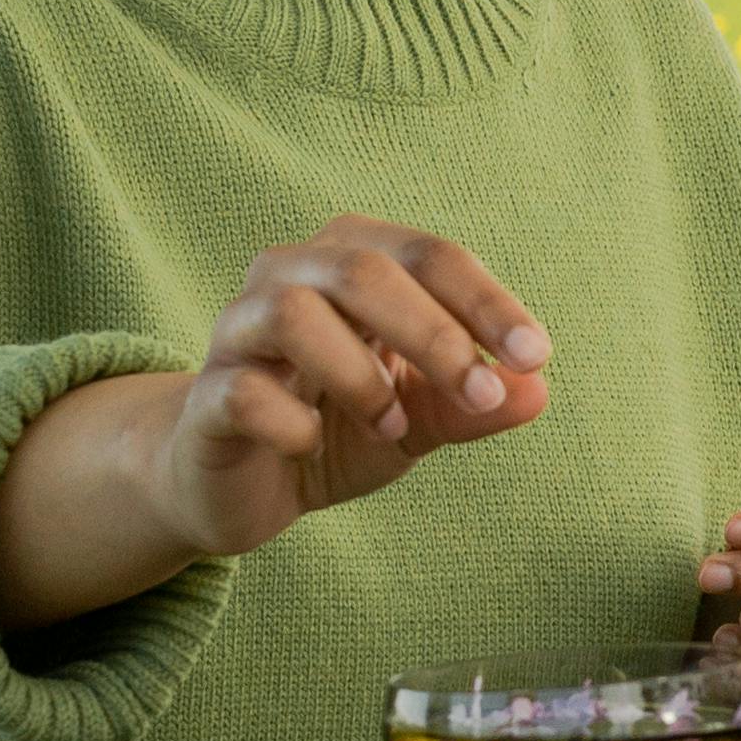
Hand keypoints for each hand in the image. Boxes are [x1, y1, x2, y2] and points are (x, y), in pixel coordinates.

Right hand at [141, 216, 554, 555]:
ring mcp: (238, 330)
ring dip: (359, 376)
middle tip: (480, 393)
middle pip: (363, 271)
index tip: (534, 357)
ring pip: (292, 312)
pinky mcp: (204, 395)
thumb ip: (469, 404)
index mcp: (351, 259)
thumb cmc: (336, 428)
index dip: (487, 302)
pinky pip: (243, 390)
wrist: (242, 485)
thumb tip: (536, 392)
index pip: (429, 255)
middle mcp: (288, 274)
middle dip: (434, 333)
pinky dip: (291, 421)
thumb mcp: (416, 419)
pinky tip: (311, 446)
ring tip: (390, 427)